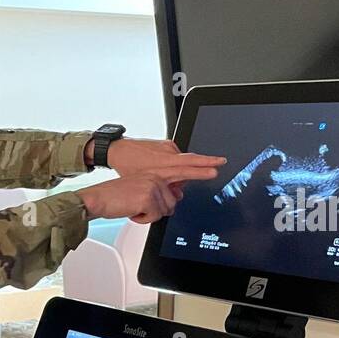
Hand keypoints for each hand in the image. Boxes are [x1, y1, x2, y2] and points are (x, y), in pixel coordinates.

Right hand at [76, 172, 179, 223]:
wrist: (96, 199)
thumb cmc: (113, 195)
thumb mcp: (139, 188)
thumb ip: (159, 191)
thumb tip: (178, 196)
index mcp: (154, 173)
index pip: (177, 182)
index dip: (178, 189)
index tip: (184, 188)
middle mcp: (155, 178)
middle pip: (172, 203)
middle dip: (157, 211)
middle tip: (139, 207)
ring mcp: (152, 188)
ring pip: (164, 212)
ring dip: (148, 215)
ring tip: (133, 208)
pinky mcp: (147, 199)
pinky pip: (154, 218)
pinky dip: (142, 220)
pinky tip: (131, 212)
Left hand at [106, 137, 225, 179]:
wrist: (117, 150)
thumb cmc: (128, 166)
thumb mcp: (146, 181)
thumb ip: (164, 188)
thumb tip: (178, 194)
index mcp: (164, 162)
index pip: (190, 164)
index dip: (205, 166)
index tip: (217, 167)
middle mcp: (168, 152)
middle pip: (193, 159)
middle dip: (208, 161)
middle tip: (221, 162)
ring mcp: (167, 146)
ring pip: (182, 161)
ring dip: (182, 171)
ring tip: (174, 182)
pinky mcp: (164, 144)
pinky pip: (176, 156)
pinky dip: (175, 165)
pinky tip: (166, 172)